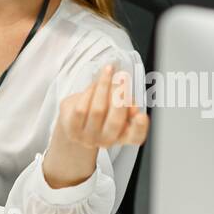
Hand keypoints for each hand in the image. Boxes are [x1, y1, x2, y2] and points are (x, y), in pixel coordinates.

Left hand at [42, 64, 149, 188]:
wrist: (74, 122)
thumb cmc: (101, 112)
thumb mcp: (117, 106)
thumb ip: (128, 105)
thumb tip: (132, 105)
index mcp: (124, 135)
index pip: (136, 136)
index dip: (140, 128)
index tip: (141, 116)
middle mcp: (107, 140)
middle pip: (115, 121)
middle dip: (119, 96)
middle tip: (120, 78)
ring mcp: (89, 138)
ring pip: (98, 110)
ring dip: (104, 87)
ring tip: (107, 72)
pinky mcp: (72, 131)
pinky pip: (81, 109)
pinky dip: (89, 92)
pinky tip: (93, 85)